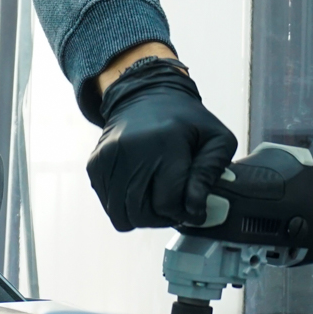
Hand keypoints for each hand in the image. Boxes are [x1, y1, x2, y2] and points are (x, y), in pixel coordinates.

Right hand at [86, 57, 237, 230]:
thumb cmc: (187, 122)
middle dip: (163, 218)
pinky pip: (109, 207)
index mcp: (164, 143)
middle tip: (176, 206)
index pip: (168, 203)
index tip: (194, 209)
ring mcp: (108, 157)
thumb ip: (209, 174)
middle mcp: (131, 150)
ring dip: (143, 216)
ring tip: (158, 200)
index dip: (186, 213)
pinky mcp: (95, 164)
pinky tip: (141, 188)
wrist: (147, 95)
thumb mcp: (217, 139)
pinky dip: (126, 206)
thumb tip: (195, 209)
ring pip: (122, 216)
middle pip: (142, 214)